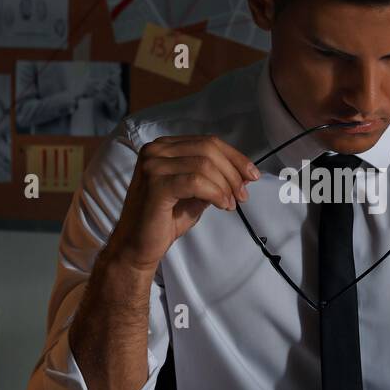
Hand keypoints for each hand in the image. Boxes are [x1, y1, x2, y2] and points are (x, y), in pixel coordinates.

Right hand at [105, 135, 260, 274]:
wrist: (137, 247)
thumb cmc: (163, 220)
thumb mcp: (195, 194)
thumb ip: (214, 180)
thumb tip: (244, 174)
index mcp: (164, 147)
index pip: (207, 142)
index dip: (234, 157)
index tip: (252, 174)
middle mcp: (155, 150)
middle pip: (208, 149)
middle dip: (232, 172)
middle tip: (242, 194)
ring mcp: (153, 165)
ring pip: (204, 164)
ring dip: (225, 185)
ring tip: (231, 204)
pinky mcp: (155, 184)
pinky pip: (196, 181)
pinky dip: (215, 193)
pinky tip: (222, 205)